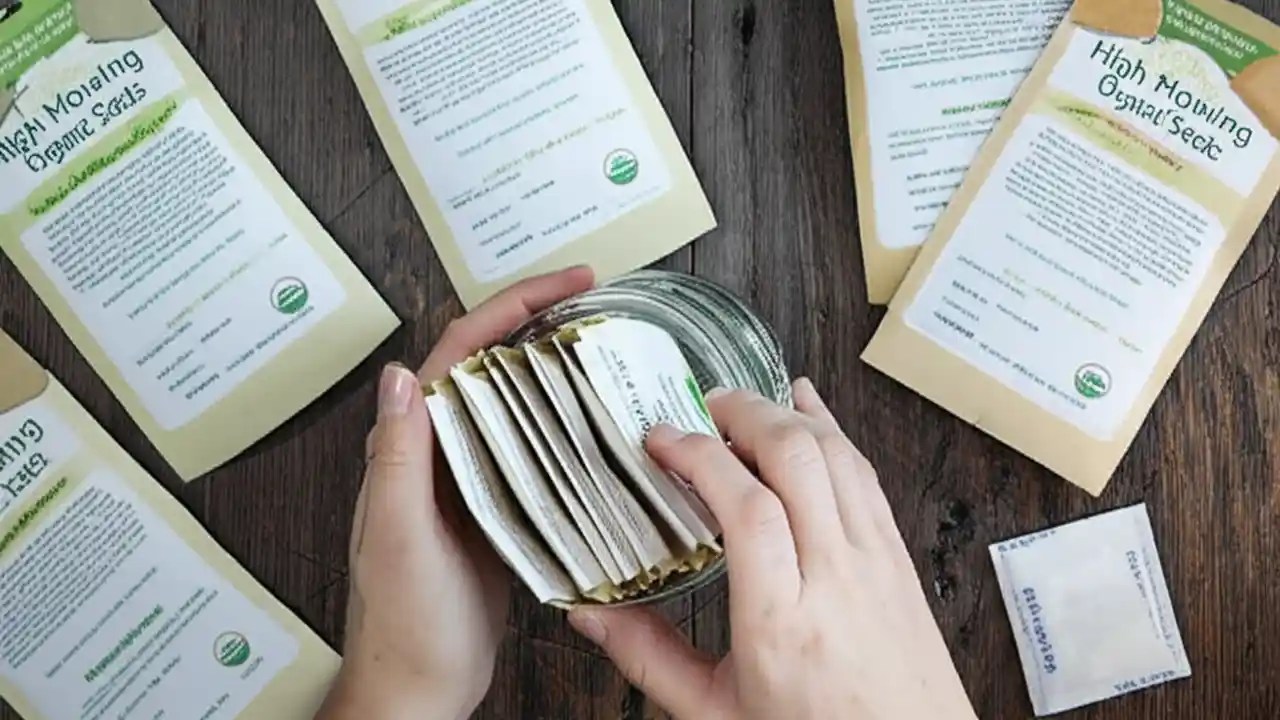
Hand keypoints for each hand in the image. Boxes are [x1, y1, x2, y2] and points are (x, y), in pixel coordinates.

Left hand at [318, 267, 594, 719]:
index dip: (510, 307)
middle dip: (536, 318)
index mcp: (411, 446)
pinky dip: (559, 418)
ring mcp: (468, 477)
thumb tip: (401, 375)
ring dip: (549, 362)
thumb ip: (399, 459)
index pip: (458, 351)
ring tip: (601, 342)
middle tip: (594, 298)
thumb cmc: (403, 623)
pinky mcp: (495, 507)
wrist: (420, 686)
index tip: (567, 283)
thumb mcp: (400, 539)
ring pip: (511, 399)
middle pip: (486, 362)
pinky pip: (529, 446)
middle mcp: (437, 451)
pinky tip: (595, 420)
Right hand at [568, 380, 976, 719]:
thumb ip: (649, 659)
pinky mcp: (897, 556)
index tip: (661, 440)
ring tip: (740, 407)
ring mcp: (874, 560)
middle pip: (796, 459)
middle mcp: (835, 578)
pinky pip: (866, 473)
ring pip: (835, 454)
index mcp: (781, 622)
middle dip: (742, 414)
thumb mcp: (716, 713)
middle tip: (699, 409)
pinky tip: (807, 408)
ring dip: (785, 414)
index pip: (747, 509)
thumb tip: (592, 614)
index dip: (700, 457)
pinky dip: (832, 429)